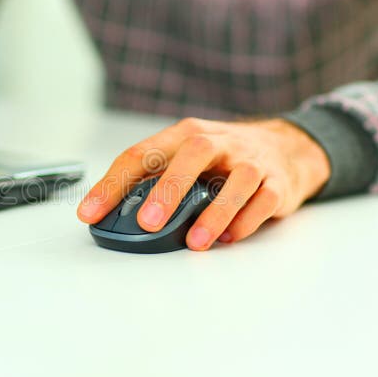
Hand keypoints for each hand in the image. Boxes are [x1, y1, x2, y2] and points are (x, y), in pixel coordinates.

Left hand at [77, 117, 330, 249]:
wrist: (287, 147)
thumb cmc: (223, 157)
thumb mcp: (186, 157)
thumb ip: (154, 179)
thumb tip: (113, 215)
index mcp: (185, 134)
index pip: (142, 154)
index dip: (112, 184)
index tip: (90, 213)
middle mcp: (218, 142)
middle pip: (193, 154)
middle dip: (168, 189)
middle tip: (148, 223)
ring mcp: (251, 161)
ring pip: (236, 180)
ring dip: (214, 213)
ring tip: (195, 242)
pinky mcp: (277, 183)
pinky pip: (264, 201)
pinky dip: (245, 221)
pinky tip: (229, 238)